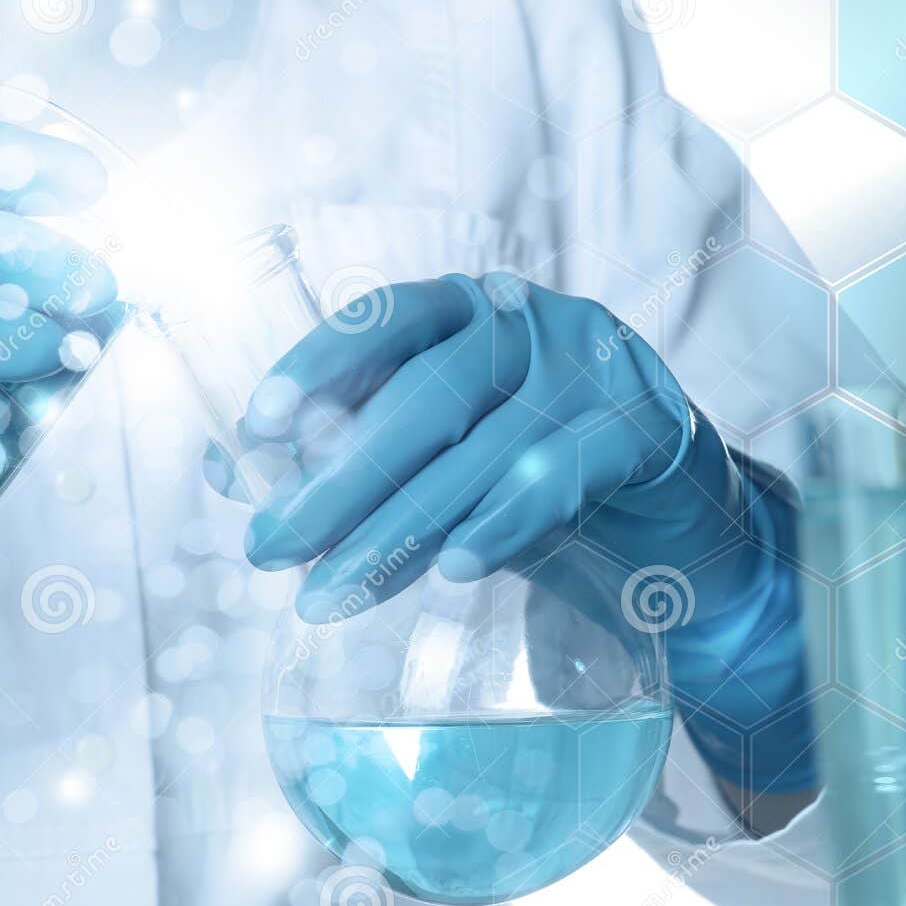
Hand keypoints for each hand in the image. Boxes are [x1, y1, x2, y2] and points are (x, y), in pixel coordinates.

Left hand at [214, 272, 812, 792]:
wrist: (676, 521)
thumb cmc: (530, 475)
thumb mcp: (436, 456)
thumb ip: (342, 451)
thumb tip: (229, 470)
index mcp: (469, 310)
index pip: (385, 317)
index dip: (317, 363)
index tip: (256, 425)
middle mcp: (531, 323)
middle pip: (423, 397)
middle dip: (336, 482)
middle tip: (269, 549)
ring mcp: (594, 372)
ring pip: (479, 451)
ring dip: (395, 531)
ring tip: (327, 595)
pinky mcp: (648, 431)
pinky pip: (561, 481)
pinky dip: (501, 527)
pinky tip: (453, 571)